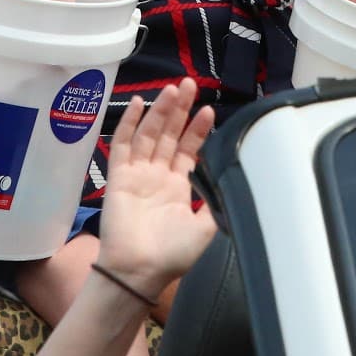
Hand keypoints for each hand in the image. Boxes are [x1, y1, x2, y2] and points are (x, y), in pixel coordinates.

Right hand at [94, 79, 217, 298]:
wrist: (139, 271)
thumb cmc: (171, 255)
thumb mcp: (206, 227)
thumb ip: (218, 203)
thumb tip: (238, 184)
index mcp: (178, 187)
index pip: (189, 149)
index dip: (198, 129)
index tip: (209, 109)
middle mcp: (158, 176)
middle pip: (169, 134)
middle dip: (180, 109)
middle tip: (189, 84)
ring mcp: (137, 174)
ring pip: (149, 134)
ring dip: (160, 110)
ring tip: (173, 89)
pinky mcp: (118, 177)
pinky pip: (122, 145)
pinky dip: (129, 124)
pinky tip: (137, 104)